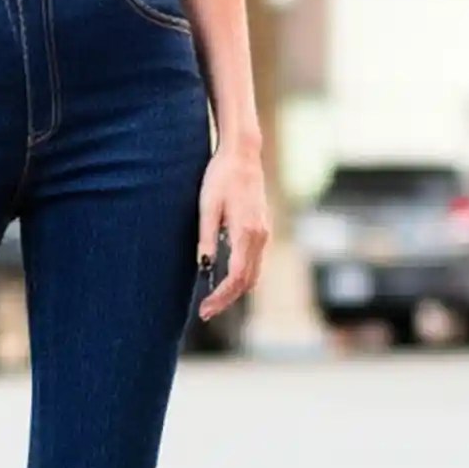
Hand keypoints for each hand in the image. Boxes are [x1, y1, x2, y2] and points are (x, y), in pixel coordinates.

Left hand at [196, 147, 269, 320]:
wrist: (243, 155)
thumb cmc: (221, 177)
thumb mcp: (207, 207)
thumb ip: (206, 238)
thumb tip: (204, 266)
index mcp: (246, 232)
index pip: (236, 276)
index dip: (221, 297)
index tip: (205, 309)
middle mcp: (260, 236)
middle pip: (247, 282)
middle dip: (226, 300)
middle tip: (205, 312)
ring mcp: (264, 234)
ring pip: (254, 275)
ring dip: (235, 291)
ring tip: (212, 302)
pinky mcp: (262, 230)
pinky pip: (255, 263)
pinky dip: (242, 278)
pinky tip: (226, 282)